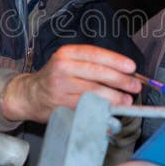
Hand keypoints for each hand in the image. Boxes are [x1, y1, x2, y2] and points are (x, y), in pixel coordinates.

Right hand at [0, 44, 139, 122]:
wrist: (29, 95)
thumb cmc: (56, 77)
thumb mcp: (69, 62)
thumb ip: (92, 65)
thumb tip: (124, 72)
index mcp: (67, 54)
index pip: (94, 54)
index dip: (115, 60)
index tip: (131, 67)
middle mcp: (62, 67)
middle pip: (96, 73)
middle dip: (119, 80)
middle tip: (135, 86)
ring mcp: (60, 87)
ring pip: (93, 92)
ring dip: (114, 98)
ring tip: (127, 101)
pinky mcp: (60, 105)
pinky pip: (85, 107)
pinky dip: (101, 110)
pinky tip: (111, 112)